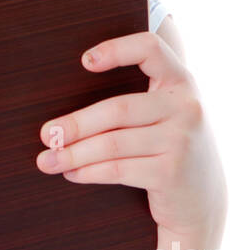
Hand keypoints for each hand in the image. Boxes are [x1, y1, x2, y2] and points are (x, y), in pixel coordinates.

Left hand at [36, 30, 226, 241]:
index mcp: (180, 81)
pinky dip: (89, 172)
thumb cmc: (168, 148)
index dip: (117, 49)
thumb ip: (136, 98)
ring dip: (74, 153)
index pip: (151, 49)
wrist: (202, 200)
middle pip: (118, 109)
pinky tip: (72, 173)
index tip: (84, 62)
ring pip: (113, 143)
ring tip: (47, 160)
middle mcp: (186, 107)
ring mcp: (181, 141)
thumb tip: (67, 109)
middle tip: (47, 134)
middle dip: (76, 124)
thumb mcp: (165, 115)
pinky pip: (118, 169)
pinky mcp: (171, 173)